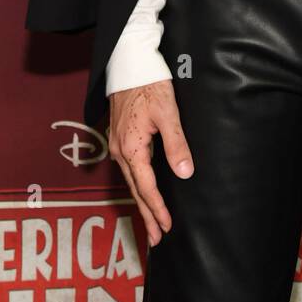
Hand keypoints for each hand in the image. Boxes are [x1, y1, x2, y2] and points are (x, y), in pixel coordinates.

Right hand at [108, 79, 192, 246]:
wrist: (128, 63)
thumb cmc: (150, 84)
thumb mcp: (168, 113)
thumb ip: (176, 143)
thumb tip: (184, 173)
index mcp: (131, 147)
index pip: (146, 187)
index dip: (157, 209)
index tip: (167, 228)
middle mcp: (120, 150)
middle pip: (135, 190)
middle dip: (147, 214)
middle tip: (158, 238)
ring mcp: (117, 144)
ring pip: (131, 181)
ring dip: (142, 202)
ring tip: (152, 221)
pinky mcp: (120, 137)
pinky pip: (129, 169)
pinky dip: (137, 185)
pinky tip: (144, 190)